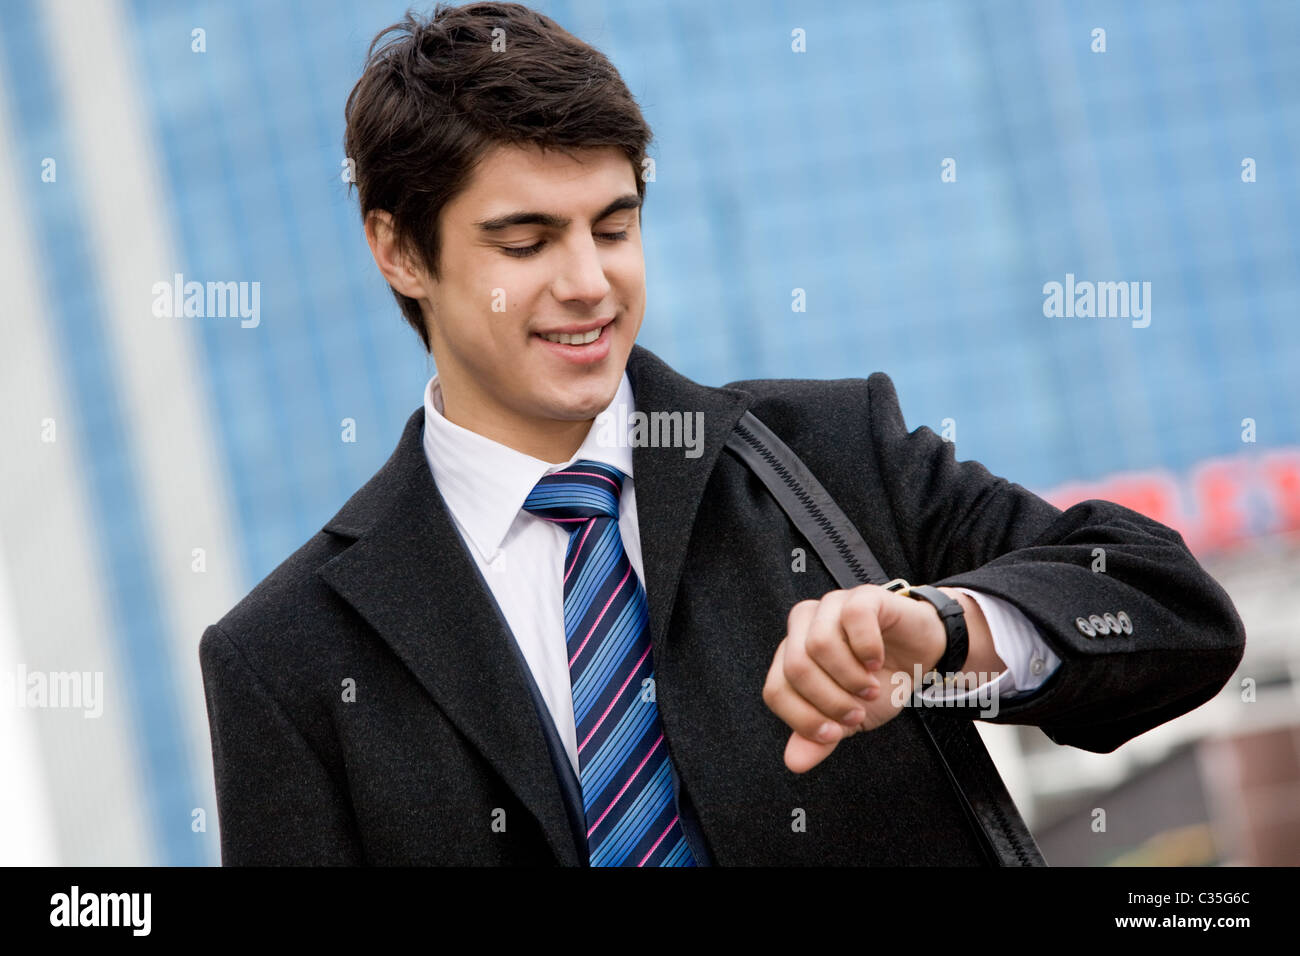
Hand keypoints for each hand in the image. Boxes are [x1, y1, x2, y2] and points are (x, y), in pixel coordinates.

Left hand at [761, 584, 948, 773]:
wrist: (921, 655)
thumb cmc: (880, 682)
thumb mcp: (850, 719)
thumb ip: (821, 737)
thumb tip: (794, 762)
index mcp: (792, 655)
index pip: (775, 690)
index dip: (802, 718)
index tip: (835, 733)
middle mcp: (804, 627)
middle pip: (796, 668)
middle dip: (830, 700)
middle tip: (858, 711)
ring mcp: (831, 606)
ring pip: (819, 644)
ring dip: (850, 677)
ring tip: (871, 688)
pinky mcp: (863, 596)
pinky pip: (853, 618)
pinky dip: (867, 648)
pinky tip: (878, 661)